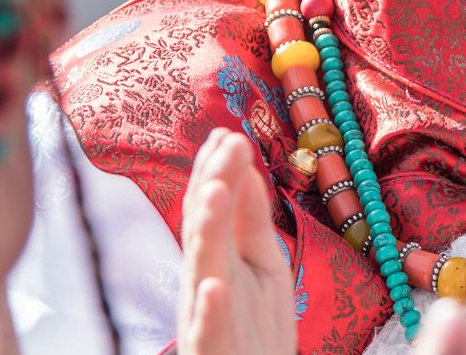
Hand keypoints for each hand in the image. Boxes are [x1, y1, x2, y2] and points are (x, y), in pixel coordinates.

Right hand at [176, 129, 297, 354]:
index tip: (228, 132)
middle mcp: (204, 281)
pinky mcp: (213, 352)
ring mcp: (206, 318)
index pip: (210, 208)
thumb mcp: (264, 265)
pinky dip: (209, 310)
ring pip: (201, 271)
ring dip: (208, 232)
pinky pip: (208, 331)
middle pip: (204, 228)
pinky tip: (213, 287)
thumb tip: (247, 167)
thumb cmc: (257, 326)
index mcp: (217, 258)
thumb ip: (252, 220)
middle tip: (227, 144)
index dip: (216, 170)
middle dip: (213, 184)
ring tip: (215, 192)